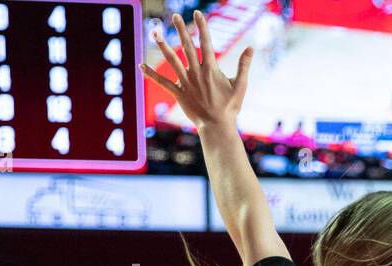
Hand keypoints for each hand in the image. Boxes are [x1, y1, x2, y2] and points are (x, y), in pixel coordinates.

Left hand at [142, 12, 253, 130]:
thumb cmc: (230, 107)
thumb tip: (251, 48)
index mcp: (211, 69)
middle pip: (187, 47)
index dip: (202, 26)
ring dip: (162, 46)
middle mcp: (196, 73)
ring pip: (172, 61)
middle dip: (181, 30)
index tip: (198, 13)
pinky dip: (151, 74)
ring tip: (155, 32)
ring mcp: (186, 82)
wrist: (217, 127)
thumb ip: (244, 65)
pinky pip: (162, 82)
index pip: (206, 43)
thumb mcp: (240, 86)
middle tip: (175, 16)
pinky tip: (140, 65)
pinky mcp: (178, 93)